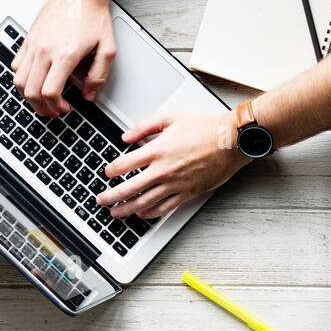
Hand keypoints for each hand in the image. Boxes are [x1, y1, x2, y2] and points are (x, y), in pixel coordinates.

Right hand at [11, 0, 115, 115]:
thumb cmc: (92, 15)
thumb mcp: (108, 49)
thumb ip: (99, 76)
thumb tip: (89, 94)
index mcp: (64, 55)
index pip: (49, 92)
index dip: (55, 107)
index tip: (64, 109)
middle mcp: (45, 50)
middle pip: (31, 91)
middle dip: (41, 108)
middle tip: (52, 112)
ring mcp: (34, 44)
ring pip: (19, 80)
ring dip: (28, 96)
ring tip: (41, 101)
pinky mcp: (29, 38)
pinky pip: (16, 64)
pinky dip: (21, 78)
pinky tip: (34, 81)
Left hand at [97, 110, 249, 218]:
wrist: (230, 141)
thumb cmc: (204, 128)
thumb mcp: (170, 117)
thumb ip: (144, 125)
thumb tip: (126, 136)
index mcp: (157, 150)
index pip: (124, 165)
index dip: (111, 171)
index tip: (107, 173)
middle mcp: (163, 170)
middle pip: (129, 188)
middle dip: (111, 196)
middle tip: (101, 200)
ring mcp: (175, 184)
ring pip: (144, 201)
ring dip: (126, 209)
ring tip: (116, 212)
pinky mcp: (187, 193)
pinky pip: (164, 207)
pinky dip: (150, 213)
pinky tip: (141, 214)